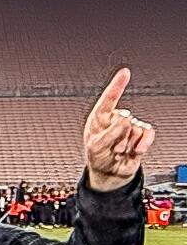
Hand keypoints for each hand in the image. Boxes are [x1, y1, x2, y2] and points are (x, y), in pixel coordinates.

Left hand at [84, 68, 155, 190]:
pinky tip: (135, 150)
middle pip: (124, 120)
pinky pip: (148, 133)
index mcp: (100, 117)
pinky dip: (143, 143)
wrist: (110, 171)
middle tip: (111, 148)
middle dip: (118, 137)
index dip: (117, 85)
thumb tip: (126, 121)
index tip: (125, 73)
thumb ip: (109, 133)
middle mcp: (116, 118)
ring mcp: (130, 126)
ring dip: (127, 144)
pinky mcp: (142, 135)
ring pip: (135, 129)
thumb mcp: (96, 146)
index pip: (109, 98)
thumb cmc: (98, 156)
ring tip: (118, 150)